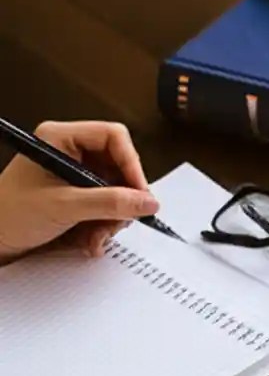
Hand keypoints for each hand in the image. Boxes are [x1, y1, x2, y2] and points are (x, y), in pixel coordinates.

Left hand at [0, 121, 158, 263]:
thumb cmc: (8, 215)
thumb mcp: (64, 207)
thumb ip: (109, 203)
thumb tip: (147, 202)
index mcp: (60, 138)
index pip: (113, 137)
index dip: (131, 163)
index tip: (139, 192)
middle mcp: (69, 152)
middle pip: (118, 165)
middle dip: (122, 198)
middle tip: (121, 219)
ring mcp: (73, 173)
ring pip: (116, 189)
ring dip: (113, 217)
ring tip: (98, 236)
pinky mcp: (76, 193)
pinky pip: (106, 205)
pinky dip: (104, 224)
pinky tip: (91, 239)